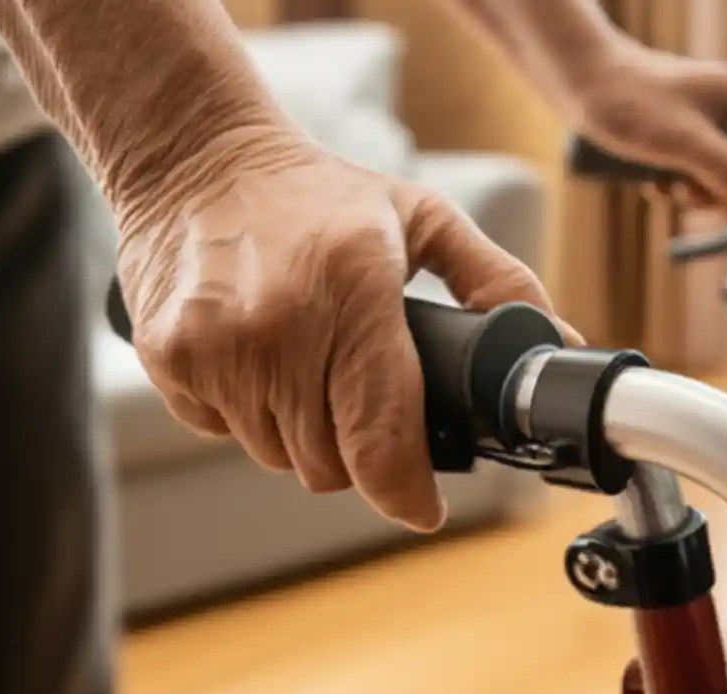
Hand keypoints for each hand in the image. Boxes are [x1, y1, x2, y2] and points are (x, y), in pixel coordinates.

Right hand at [115, 128, 574, 530]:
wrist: (194, 156)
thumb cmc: (317, 192)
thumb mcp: (422, 217)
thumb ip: (496, 281)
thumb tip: (555, 343)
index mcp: (354, 286)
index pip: (381, 436)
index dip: (408, 491)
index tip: (424, 506)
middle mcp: (280, 324)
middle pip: (332, 463)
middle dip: (360, 452)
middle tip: (366, 402)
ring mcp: (216, 346)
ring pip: (279, 456)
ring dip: (306, 436)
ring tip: (311, 370)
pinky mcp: (170, 359)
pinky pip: (225, 432)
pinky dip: (251, 415)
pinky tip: (260, 359)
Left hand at [568, 43, 726, 208]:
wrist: (575, 79)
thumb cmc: (627, 103)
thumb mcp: (682, 142)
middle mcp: (725, 103)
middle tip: (698, 197)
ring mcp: (698, 116)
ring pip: (720, 165)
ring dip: (699, 189)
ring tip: (668, 189)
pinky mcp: (672, 128)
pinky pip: (691, 164)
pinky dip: (677, 180)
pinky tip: (651, 185)